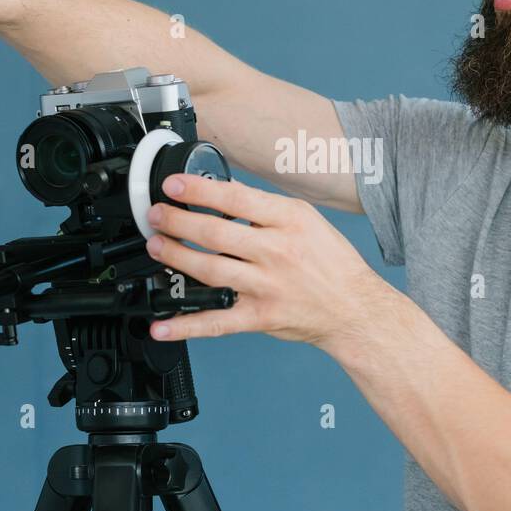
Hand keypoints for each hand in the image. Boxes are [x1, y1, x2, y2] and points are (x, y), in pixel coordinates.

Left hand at [143, 173, 394, 354]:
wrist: (354, 308)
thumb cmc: (331, 263)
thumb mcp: (308, 220)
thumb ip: (266, 209)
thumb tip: (223, 195)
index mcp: (289, 221)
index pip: (236, 198)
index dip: (199, 190)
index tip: (173, 185)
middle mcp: (277, 251)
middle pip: (216, 233)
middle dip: (177, 221)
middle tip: (156, 215)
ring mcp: (266, 286)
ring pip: (210, 270)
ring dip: (175, 256)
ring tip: (156, 246)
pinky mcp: (259, 316)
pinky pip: (216, 322)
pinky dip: (186, 325)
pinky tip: (161, 324)